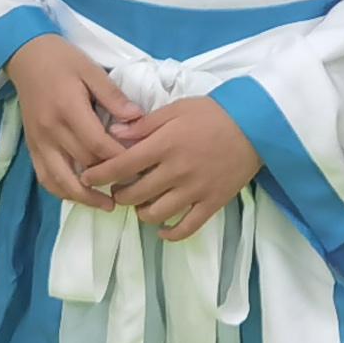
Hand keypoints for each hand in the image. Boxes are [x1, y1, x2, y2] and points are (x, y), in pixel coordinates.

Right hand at [5, 36, 137, 206]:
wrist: (26, 56)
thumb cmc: (62, 60)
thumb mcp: (91, 70)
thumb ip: (112, 96)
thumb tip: (137, 119)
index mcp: (68, 110)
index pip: (98, 145)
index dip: (120, 159)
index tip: (142, 167)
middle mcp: (51, 131)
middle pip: (83, 165)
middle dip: (109, 179)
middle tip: (134, 188)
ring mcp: (38, 142)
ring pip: (60, 180)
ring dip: (84, 197)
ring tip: (107, 206)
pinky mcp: (31, 146)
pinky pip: (45, 177)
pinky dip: (62, 190)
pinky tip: (80, 196)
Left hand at [89, 94, 263, 239]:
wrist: (256, 124)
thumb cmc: (213, 113)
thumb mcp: (176, 109)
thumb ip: (144, 125)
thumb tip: (114, 135)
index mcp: (165, 145)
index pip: (122, 166)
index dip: (99, 175)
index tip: (87, 178)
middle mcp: (176, 171)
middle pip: (134, 195)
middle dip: (119, 194)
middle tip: (119, 188)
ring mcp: (195, 190)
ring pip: (155, 214)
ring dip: (141, 212)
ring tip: (141, 203)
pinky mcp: (212, 203)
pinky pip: (186, 228)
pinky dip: (169, 233)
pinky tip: (161, 229)